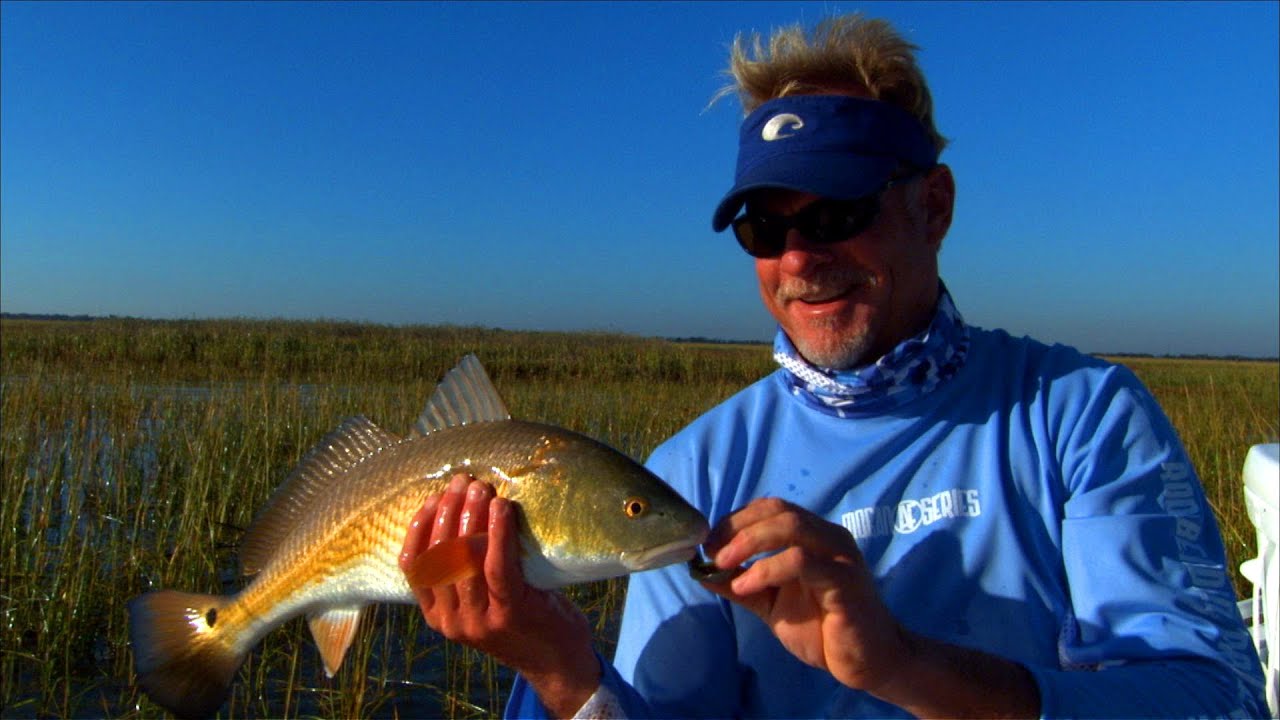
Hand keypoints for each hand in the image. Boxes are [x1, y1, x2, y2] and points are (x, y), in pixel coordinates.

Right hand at [399, 474, 600, 717]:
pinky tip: (501, 508)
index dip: (419, 527)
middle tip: (462, 481)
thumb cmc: (522, 617)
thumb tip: (459, 509)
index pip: (412, 566)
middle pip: (439, 555)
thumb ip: (464, 571)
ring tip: (481, 487)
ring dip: (471, 515)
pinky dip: (497, 532)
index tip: (432, 497)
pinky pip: (497, 566)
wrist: (558, 661)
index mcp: (437, 616)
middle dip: (447, 511)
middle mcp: (452, 621)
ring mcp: (479, 621)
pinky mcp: (509, 613)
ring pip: (465, 558)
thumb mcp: (482, 600)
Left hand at [701, 496, 1038, 717]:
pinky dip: (767, 569)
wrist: (868, 662)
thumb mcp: (771, 604)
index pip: (771, 507)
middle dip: (737, 527)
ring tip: (722, 564)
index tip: (708, 543)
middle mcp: (829, 537)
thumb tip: (700, 570)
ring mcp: (840, 556)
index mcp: (814, 536)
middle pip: (779, 510)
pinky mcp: (846, 581)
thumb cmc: (823, 629)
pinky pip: (802, 562)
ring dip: (749, 542)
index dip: (736, 519)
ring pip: (791, 527)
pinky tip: (746, 587)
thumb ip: (741, 585)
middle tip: (711, 551)